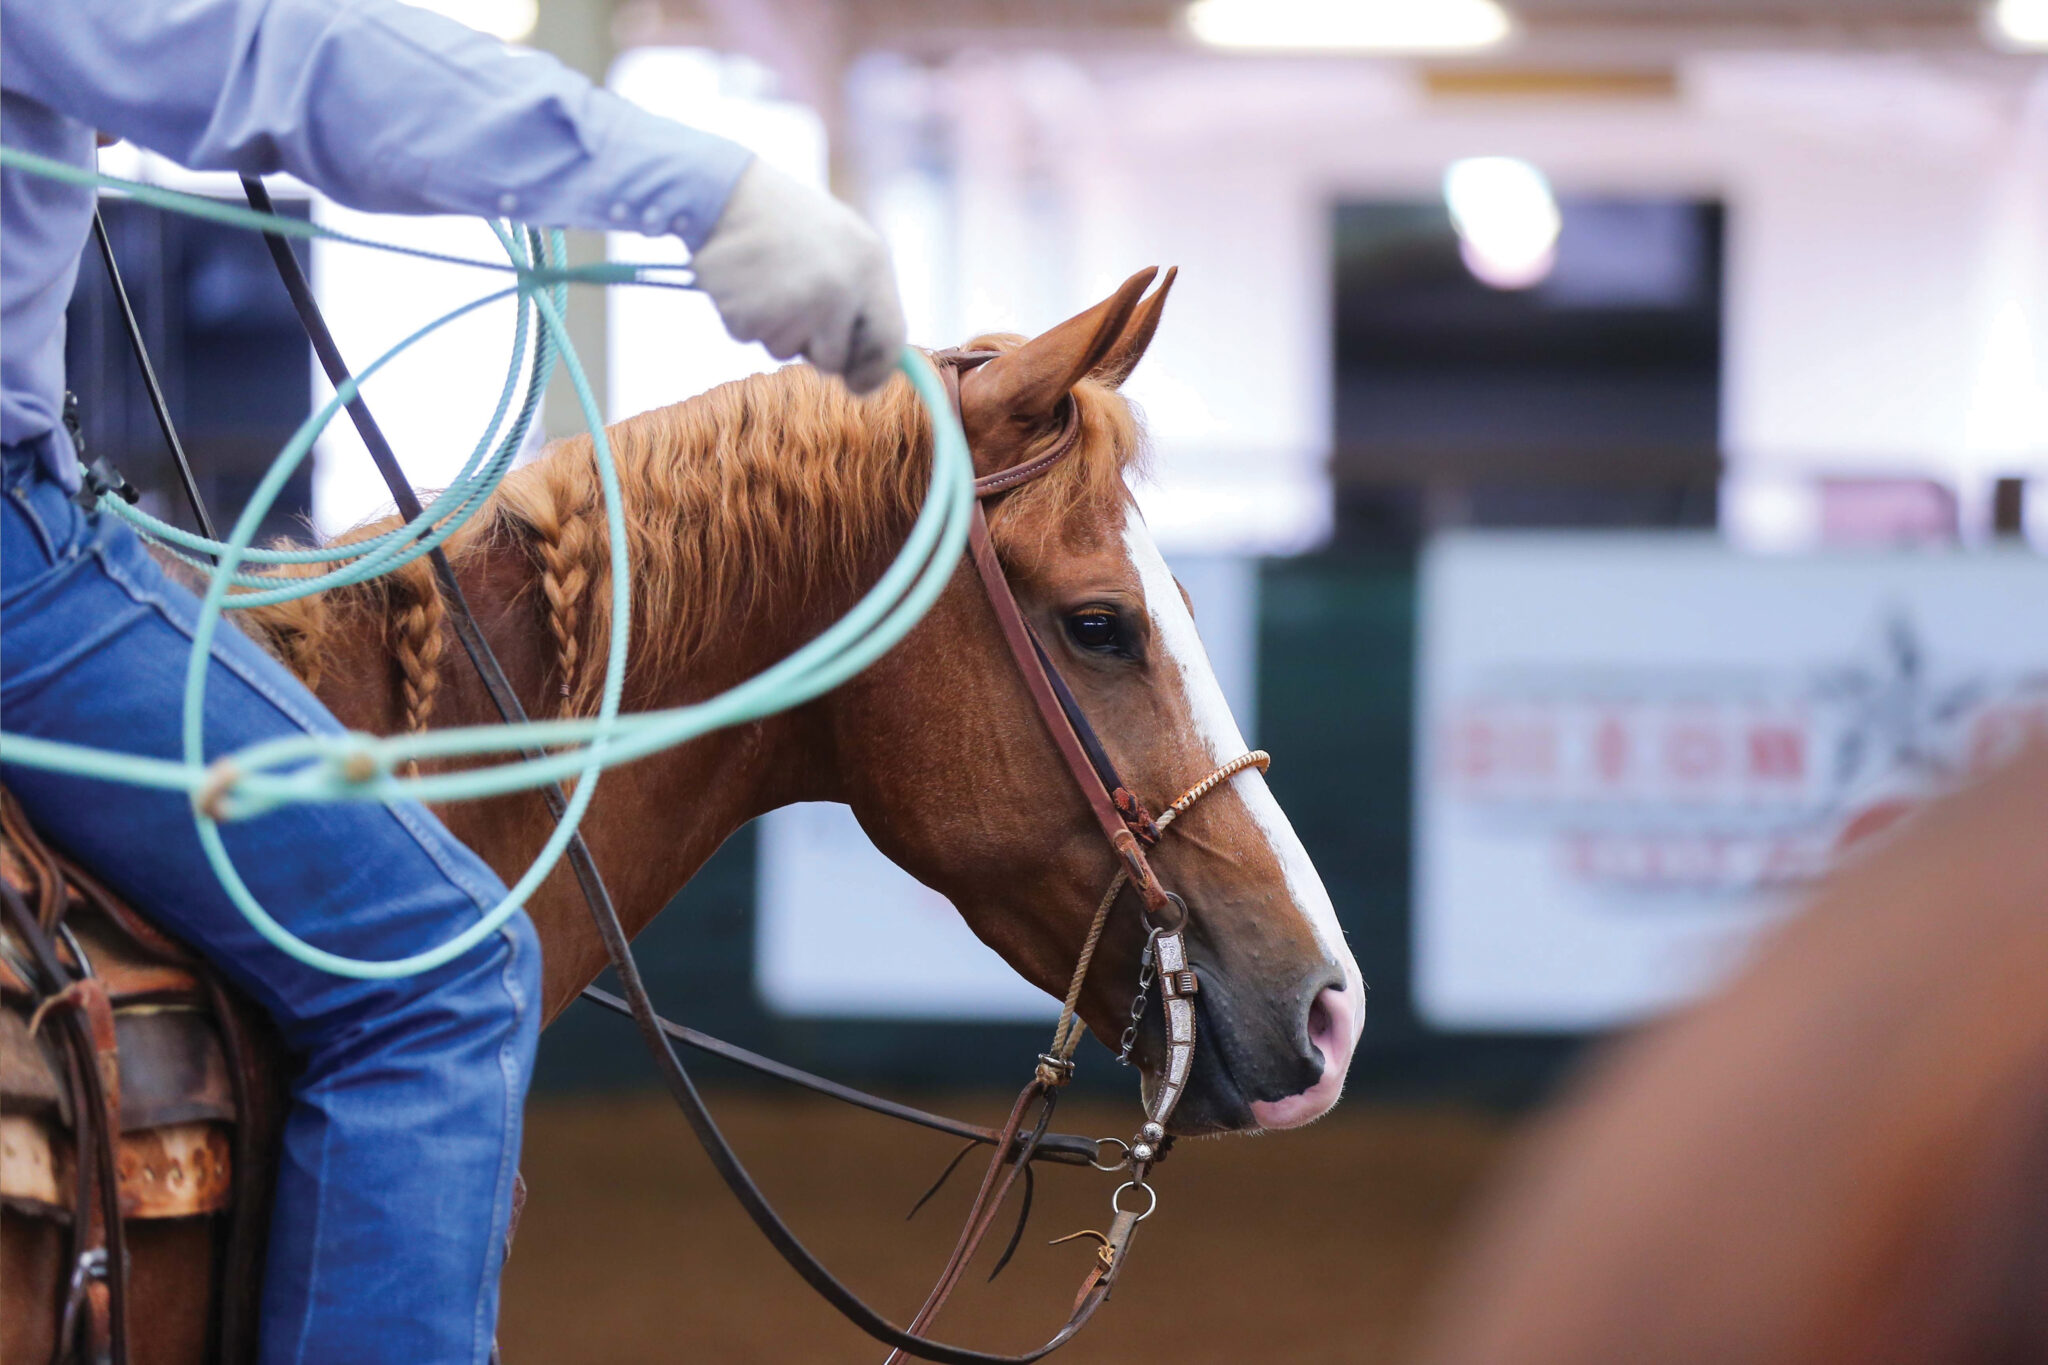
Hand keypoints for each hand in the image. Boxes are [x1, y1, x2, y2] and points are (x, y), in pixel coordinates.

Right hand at [689, 159, 906, 393]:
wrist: (725, 190)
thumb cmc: (789, 220)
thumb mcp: (846, 244)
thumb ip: (866, 299)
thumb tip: (872, 368)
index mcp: (870, 267)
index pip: (889, 342)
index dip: (874, 372)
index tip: (859, 384)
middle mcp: (838, 290)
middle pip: (834, 360)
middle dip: (815, 345)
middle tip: (796, 297)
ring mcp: (794, 305)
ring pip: (787, 351)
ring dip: (776, 326)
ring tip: (769, 276)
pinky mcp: (750, 315)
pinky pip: (751, 338)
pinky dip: (746, 315)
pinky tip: (746, 279)